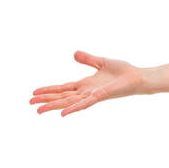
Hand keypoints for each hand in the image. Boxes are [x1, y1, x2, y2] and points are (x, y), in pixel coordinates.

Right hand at [30, 50, 145, 114]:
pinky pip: (84, 103)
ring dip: (54, 106)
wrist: (138, 77)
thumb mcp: (102, 62)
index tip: (34, 93)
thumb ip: (88, 59)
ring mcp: (93, 95)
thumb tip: (74, 53)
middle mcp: (86, 92)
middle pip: (62, 97)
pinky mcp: (100, 96)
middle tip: (30, 103)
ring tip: (39, 110)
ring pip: (69, 102)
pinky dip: (73, 108)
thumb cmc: (123, 71)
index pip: (63, 89)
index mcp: (85, 85)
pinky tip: (63, 113)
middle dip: (46, 100)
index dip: (49, 90)